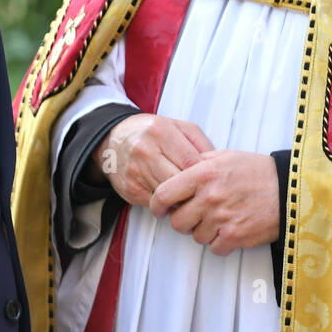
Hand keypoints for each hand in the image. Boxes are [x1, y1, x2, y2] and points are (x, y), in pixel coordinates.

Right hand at [88, 114, 213, 207]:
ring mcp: (136, 172)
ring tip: (189, 196)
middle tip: (203, 193)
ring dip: (182, 199)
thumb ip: (200, 142)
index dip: (204, 175)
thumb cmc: (150, 133)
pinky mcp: (130, 189)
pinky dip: (167, 205)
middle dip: (194, 190)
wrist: (114, 140)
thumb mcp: (177, 126)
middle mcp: (146, 151)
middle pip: (179, 181)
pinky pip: (156, 203)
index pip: (191, 161)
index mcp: (161, 132)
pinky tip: (172, 197)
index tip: (211, 180)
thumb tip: (218, 164)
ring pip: (168, 196)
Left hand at [149, 150, 279, 255]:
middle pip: (178, 222)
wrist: (288, 189)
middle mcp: (209, 197)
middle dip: (184, 220)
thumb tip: (177, 174)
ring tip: (219, 218)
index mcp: (203, 174)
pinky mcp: (234, 237)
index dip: (158, 205)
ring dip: (203, 231)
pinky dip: (219, 242)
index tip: (160, 209)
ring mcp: (221, 219)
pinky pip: (213, 248)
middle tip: (196, 214)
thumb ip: (198, 164)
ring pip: (195, 236)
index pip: (164, 194)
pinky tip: (230, 229)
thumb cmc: (256, 171)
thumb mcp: (224, 157)